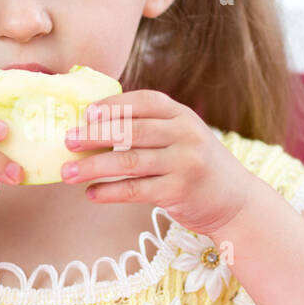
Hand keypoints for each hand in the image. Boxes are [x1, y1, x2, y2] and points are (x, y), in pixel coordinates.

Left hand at [60, 90, 257, 238]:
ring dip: (93, 167)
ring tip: (67, 173)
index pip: (143, 102)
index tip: (85, 113)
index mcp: (183, 116)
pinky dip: (109, 191)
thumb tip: (94, 126)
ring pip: (128, 161)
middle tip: (67, 140)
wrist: (236, 202)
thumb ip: (152, 128)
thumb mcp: (183, 137)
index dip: (112, 105)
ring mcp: (183, 163)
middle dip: (94, 134)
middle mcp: (185, 135)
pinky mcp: (178, 191)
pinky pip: (134, 190)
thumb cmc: (198, 166)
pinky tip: (91, 193)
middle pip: (131, 130)